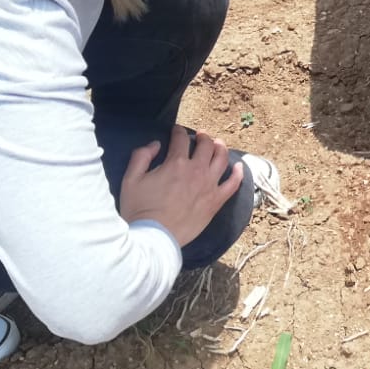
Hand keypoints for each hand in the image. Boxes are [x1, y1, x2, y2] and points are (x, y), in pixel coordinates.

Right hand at [119, 125, 242, 245]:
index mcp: (176, 163)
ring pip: (222, 159)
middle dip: (202, 137)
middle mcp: (197, 171)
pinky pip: (233, 184)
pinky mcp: (216, 202)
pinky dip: (238, 173)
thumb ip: (141, 157)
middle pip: (206, 145)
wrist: (154, 237)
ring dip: (220, 148)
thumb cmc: (139, 209)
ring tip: (218, 144)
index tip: (176, 131)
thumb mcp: (131, 179)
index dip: (178, 132)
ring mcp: (209, 186)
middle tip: (200, 136)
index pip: (180, 139)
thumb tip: (155, 144)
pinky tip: (238, 167)